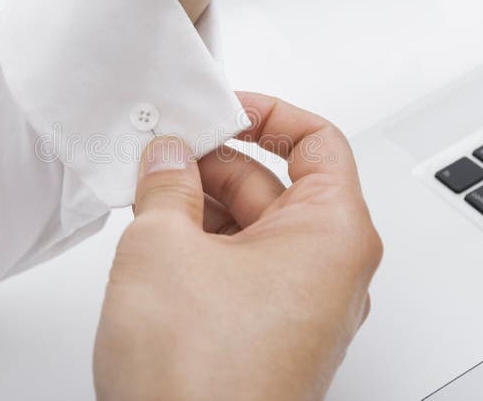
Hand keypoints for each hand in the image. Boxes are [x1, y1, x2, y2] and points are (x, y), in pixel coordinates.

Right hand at [93, 93, 382, 400]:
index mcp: (333, 236)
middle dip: (215, 163)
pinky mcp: (268, 332)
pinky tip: (159, 239)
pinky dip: (204, 244)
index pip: (317, 140)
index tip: (220, 109)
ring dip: (202, 205)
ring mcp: (300, 306)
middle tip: (160, 154)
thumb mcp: (163, 248)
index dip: (266, 113)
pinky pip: (242, 266)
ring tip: (149, 197)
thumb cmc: (198, 379)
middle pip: (277, 183)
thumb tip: (166, 158)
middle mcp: (329, 271)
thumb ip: (165, 185)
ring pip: (254, 227)